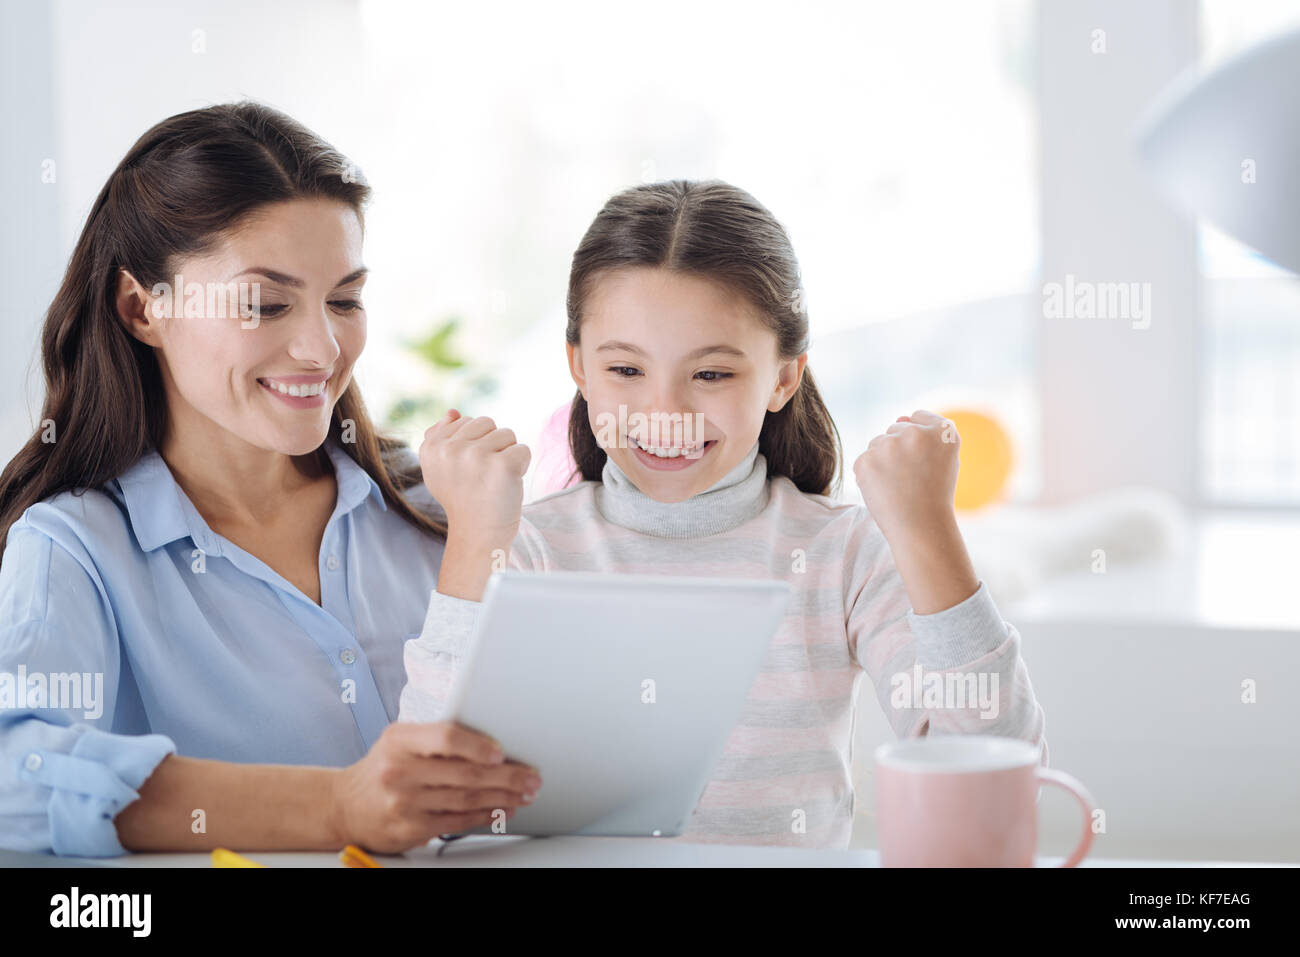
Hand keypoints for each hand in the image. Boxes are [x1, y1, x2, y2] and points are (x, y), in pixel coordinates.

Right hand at [329, 721, 541, 853]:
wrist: (344, 806)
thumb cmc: (383, 767)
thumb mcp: (399, 740)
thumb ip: (435, 738)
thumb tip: (490, 742)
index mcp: (400, 740)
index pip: (446, 738)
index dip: (478, 745)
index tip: (502, 751)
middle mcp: (399, 771)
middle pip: (465, 773)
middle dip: (507, 776)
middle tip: (531, 777)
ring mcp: (404, 802)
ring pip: (466, 799)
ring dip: (502, 797)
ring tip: (524, 793)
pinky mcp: (410, 828)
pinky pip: (457, 821)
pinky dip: (485, 815)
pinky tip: (502, 809)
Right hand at [419, 409, 530, 544]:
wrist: (477, 536)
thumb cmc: (463, 499)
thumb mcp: (440, 469)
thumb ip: (440, 437)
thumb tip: (453, 412)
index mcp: (432, 446)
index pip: (465, 420)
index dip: (473, 444)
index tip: (467, 471)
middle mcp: (450, 449)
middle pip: (487, 423)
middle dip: (491, 446)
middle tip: (483, 476)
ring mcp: (475, 456)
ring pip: (507, 434)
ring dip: (506, 456)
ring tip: (494, 480)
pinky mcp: (502, 465)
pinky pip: (523, 450)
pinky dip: (521, 467)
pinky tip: (508, 484)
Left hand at [852, 409, 959, 542]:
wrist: (920, 528)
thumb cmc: (935, 495)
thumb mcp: (944, 460)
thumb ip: (927, 434)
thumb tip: (899, 417)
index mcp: (942, 431)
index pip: (920, 417)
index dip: (919, 441)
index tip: (924, 460)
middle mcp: (915, 433)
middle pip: (896, 429)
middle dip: (899, 449)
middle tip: (911, 479)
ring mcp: (889, 445)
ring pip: (878, 443)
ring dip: (883, 460)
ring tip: (899, 486)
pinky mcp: (866, 460)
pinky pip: (864, 460)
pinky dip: (870, 474)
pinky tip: (884, 491)